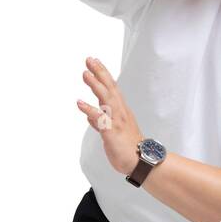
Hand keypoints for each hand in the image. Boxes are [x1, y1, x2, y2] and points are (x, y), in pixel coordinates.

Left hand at [76, 57, 142, 175]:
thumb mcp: (112, 131)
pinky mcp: (112, 132)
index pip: (112, 88)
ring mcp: (116, 121)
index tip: (94, 61)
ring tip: (85, 73)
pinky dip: (89, 110)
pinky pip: (100, 119)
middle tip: (89, 59)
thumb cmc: (128, 146)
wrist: (141, 162)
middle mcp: (120, 112)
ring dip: (96, 85)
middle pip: (110, 88)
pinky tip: (79, 103)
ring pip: (106, 99)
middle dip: (100, 73)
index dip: (103, 74)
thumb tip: (91, 118)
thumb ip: (101, 122)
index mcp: (120, 110)